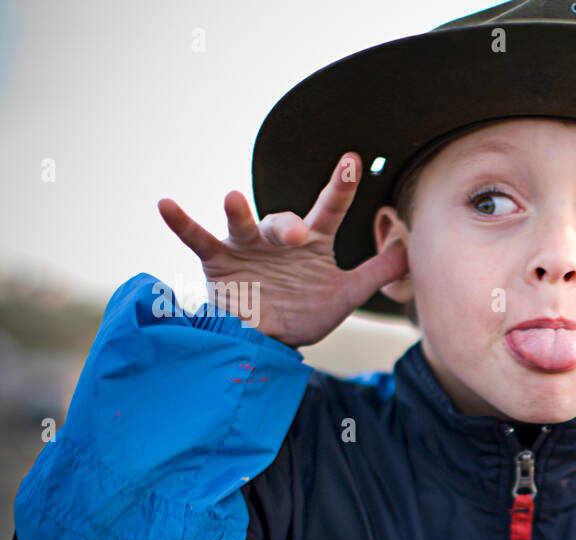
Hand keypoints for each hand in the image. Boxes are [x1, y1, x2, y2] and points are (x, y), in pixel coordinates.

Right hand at [157, 152, 407, 347]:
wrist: (270, 342)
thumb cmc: (306, 312)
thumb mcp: (345, 295)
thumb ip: (376, 274)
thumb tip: (410, 251)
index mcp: (312, 241)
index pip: (330, 209)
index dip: (341, 186)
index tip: (351, 160)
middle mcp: (279, 238)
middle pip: (285, 221)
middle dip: (289, 226)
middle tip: (299, 235)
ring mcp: (246, 246)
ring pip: (243, 224)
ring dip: (239, 213)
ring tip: (233, 198)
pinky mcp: (218, 261)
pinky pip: (198, 238)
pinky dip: (182, 222)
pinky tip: (164, 204)